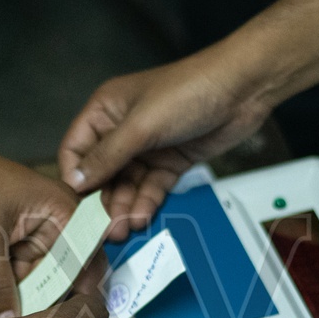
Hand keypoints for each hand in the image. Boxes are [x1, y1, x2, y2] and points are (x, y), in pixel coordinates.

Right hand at [58, 44, 268, 239]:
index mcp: (105, 110)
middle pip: (102, 174)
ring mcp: (148, 146)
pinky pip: (152, 187)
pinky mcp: (170, 161)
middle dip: (102, 201)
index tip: (76, 206)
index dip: (75, 178)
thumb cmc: (190, 89)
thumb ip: (107, 156)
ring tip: (123, 228)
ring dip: (124, 207)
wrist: (243, 90)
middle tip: (103, 228)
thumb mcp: (141, 125)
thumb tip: (76, 180)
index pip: (76, 149)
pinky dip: (147, 202)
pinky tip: (143, 216)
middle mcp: (123, 129)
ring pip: (127, 185)